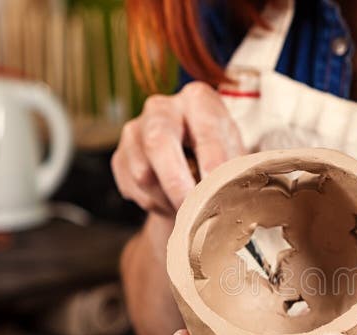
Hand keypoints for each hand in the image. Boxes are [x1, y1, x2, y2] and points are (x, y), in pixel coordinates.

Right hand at [111, 81, 242, 215]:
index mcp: (199, 100)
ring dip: (168, 200)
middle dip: (176, 183)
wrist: (192, 167)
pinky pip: (132, 188)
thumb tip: (235, 193)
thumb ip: (234, 171)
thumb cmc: (221, 158)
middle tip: (193, 211)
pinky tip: (171, 201)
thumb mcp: (236, 158)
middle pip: (158, 142)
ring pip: (143, 174)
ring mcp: (135, 130)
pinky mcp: (120, 156)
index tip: (217, 185)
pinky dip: (155, 204)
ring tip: (190, 206)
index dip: (212, 160)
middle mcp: (162, 108)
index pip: (205, 130)